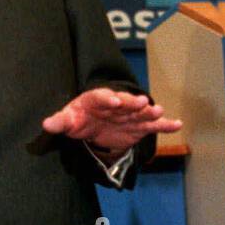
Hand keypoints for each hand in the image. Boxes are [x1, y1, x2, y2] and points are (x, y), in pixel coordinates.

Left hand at [41, 88, 180, 154]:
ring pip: (141, 113)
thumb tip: (46, 124)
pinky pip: (153, 126)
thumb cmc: (78, 119)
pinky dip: (165, 125)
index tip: (114, 101)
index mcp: (97, 99)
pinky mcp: (139, 126)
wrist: (93, 126)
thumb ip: (59, 122)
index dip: (108, 99)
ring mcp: (129, 115)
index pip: (102, 97)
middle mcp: (116, 104)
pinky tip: (177, 124)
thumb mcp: (67, 120)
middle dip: (133, 103)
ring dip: (150, 112)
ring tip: (159, 112)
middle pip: (125, 103)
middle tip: (143, 103)